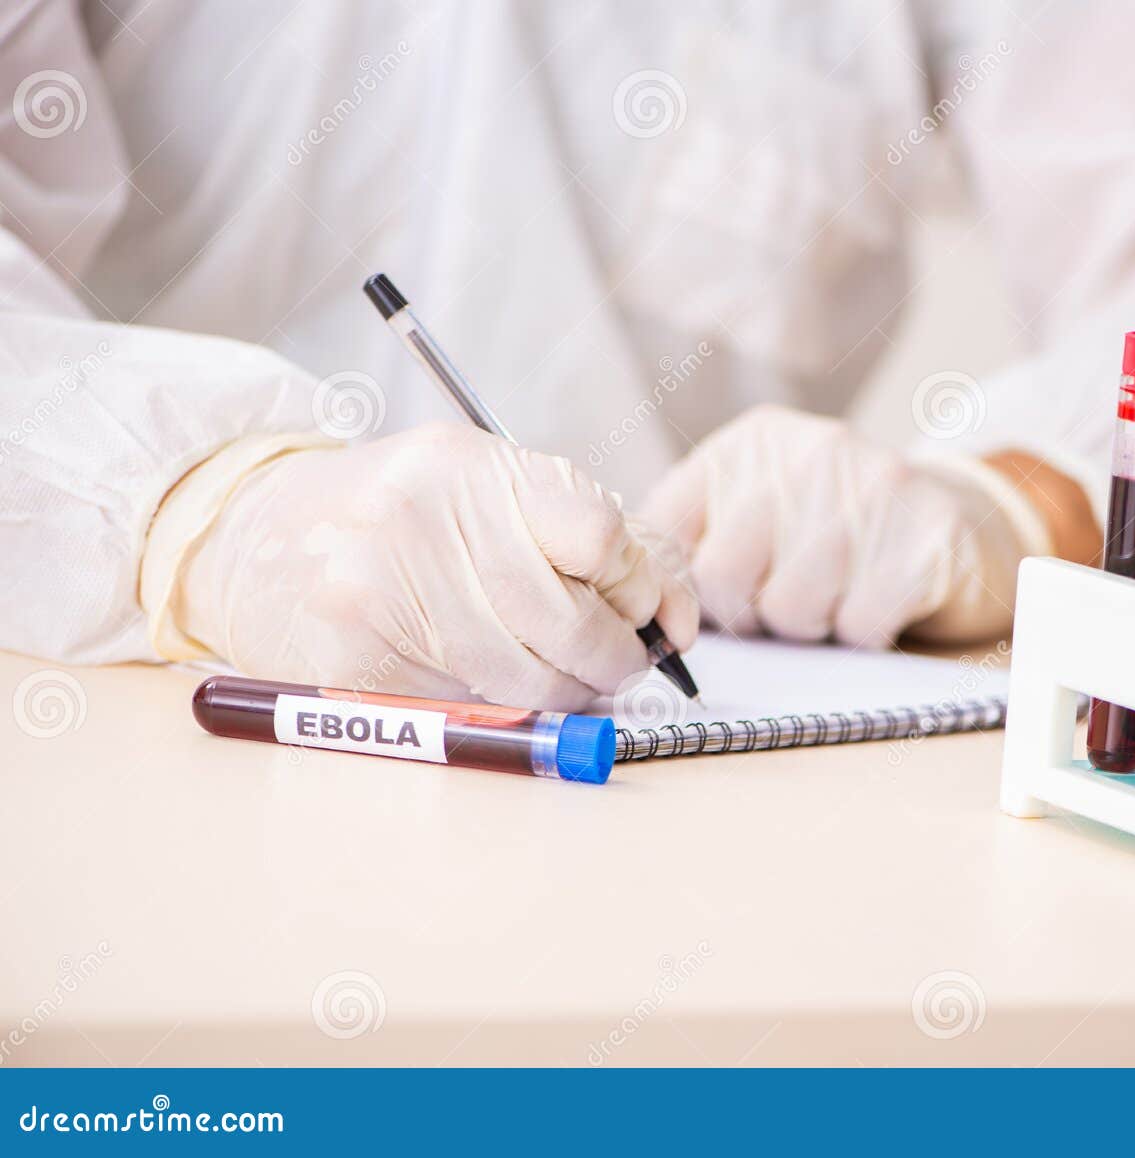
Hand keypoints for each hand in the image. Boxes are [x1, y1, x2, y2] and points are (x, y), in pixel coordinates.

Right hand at [169, 423, 697, 707]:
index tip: (646, 605)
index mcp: (468, 465)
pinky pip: (471, 706)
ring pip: (527, 677)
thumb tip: (674, 613)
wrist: (247, 535)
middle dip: (616, 656)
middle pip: (569, 619)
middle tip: (624, 664)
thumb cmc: (392, 515)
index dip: (638, 581)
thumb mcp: (478, 489)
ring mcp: (382, 591)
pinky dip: (504, 708)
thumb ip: (576, 534)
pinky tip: (496, 684)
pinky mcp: (357, 661)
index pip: (597, 532)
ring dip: (570, 694)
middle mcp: (422, 518)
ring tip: (572, 681)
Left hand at [641, 406, 1050, 646]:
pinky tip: (882, 598)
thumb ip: (696, 534)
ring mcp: (873, 488)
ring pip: (790, 610)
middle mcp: (808, 450)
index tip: (709, 603)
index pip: (665, 530)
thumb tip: (634, 600)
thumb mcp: (762, 506)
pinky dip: (865, 633)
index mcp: (750, 442)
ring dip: (812, 625)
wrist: (965, 523)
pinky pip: (858, 625)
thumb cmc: (840, 532)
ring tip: (841, 592)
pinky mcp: (926, 537)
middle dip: (750, 613)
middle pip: (722, 576)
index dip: (680, 589)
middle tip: (788, 600)